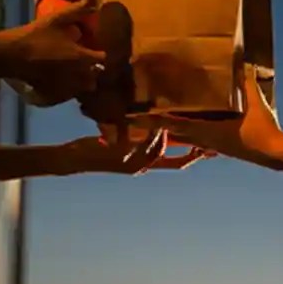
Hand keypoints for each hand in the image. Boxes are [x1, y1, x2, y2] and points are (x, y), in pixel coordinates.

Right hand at [6, 0, 105, 105]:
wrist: (11, 55)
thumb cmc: (36, 35)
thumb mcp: (57, 19)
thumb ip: (78, 10)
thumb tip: (94, 0)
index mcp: (82, 57)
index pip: (102, 59)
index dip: (99, 53)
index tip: (94, 49)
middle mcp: (78, 76)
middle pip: (95, 77)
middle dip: (92, 71)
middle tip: (83, 62)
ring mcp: (65, 88)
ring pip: (81, 89)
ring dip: (80, 82)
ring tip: (71, 73)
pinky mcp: (52, 96)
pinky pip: (65, 96)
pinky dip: (65, 91)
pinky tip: (57, 82)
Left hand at [57, 128, 212, 174]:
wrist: (74, 159)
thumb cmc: (96, 147)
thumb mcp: (120, 140)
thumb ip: (137, 133)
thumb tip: (151, 117)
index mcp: (145, 163)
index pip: (176, 161)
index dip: (193, 155)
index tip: (208, 146)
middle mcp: (143, 166)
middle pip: (176, 162)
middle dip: (192, 150)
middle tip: (204, 137)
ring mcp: (134, 165)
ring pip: (160, 151)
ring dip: (167, 135)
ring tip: (172, 118)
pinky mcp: (123, 160)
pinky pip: (143, 147)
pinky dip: (152, 135)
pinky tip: (155, 122)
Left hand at [136, 66, 282, 169]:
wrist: (273, 153)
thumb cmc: (260, 126)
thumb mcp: (252, 97)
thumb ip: (243, 76)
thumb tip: (238, 56)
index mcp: (202, 128)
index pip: (168, 123)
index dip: (149, 118)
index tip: (132, 112)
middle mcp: (200, 138)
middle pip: (168, 131)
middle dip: (152, 122)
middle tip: (136, 111)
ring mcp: (207, 144)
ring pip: (179, 136)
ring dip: (167, 126)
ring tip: (155, 115)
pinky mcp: (215, 146)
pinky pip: (192, 137)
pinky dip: (183, 129)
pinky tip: (186, 122)